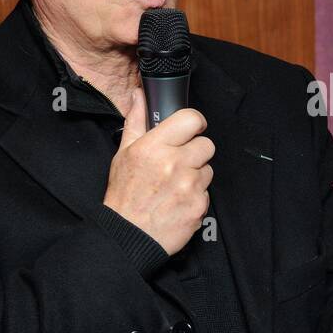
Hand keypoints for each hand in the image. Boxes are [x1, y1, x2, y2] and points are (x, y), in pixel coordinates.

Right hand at [103, 88, 213, 254]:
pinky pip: (207, 192)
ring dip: (196, 175)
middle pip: (206, 144)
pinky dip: (196, 196)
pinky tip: (178, 201)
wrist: (128, 236)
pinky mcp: (200, 206)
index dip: (194, 123)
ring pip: (209, 169)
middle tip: (178, 163)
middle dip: (195, 152)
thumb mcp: (123, 154)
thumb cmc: (124, 195)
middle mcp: (175, 164)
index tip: (191, 130)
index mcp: (155, 146)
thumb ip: (136, 121)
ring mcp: (190, 186)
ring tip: (175, 185)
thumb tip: (140, 96)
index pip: (192, 119)